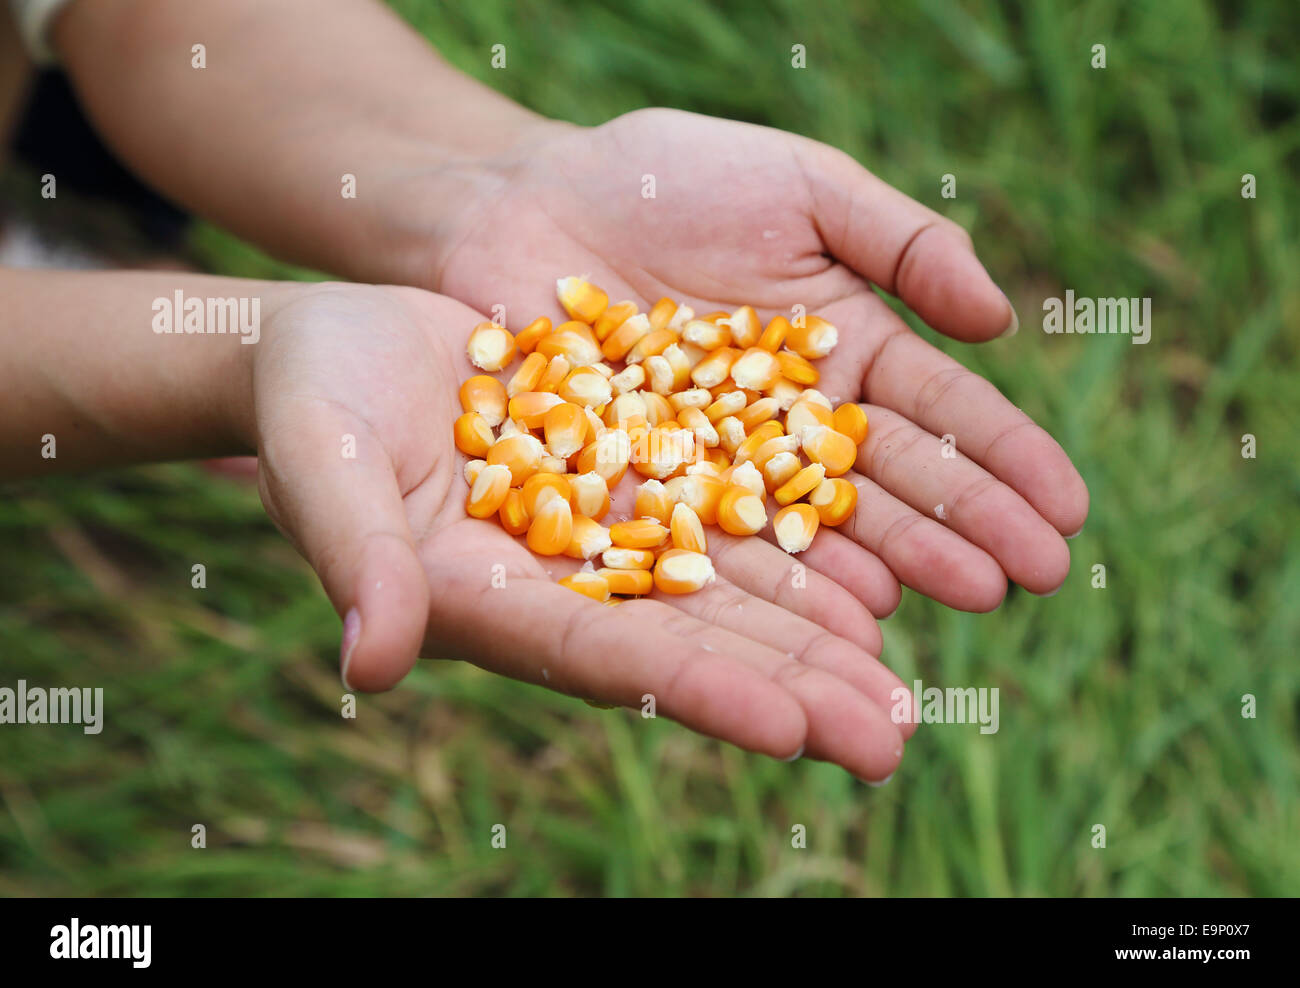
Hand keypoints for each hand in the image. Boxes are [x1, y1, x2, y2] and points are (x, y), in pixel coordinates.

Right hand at [252, 283, 912, 779]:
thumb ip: (357, 560)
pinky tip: (877, 563)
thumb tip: (373, 667)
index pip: (610, 659)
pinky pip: (733, 504)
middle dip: (792, 688)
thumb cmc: (312, 403)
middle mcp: (572, 582)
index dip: (701, 694)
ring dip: (821, 627)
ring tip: (911, 675)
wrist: (350, 340)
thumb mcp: (325, 468)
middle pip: (695, 644)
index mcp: (496, 603)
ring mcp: (613, 526)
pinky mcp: (639, 464)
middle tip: (893, 736)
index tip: (793, 731)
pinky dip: (802, 533)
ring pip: (733, 586)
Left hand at [430, 108, 1088, 614]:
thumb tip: (1002, 320)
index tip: (1067, 511)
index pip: (939, 413)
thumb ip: (900, 243)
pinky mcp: (655, 493)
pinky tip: (847, 612)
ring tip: (960, 601)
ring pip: (822, 525)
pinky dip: (789, 577)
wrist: (525, 201)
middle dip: (966, 526)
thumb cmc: (666, 178)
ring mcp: (727, 465)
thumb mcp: (800, 186)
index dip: (1004, 461)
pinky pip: (727, 542)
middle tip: (1030, 578)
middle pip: (891, 482)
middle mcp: (794, 422)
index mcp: (843, 351)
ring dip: (896, 567)